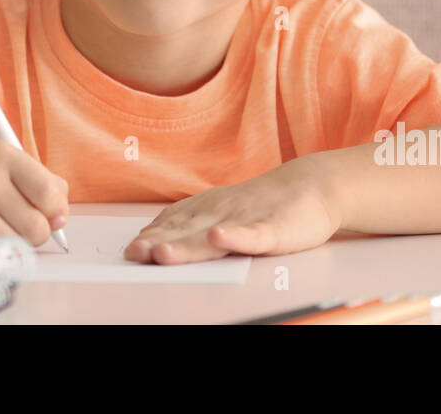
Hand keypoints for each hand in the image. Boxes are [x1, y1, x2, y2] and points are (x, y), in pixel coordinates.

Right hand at [0, 141, 68, 247]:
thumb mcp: (3, 165)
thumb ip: (41, 185)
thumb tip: (62, 219)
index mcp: (2, 154)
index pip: (51, 193)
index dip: (54, 209)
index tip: (43, 210)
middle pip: (39, 226)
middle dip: (35, 230)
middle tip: (15, 220)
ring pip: (20, 246)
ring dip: (16, 243)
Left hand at [123, 155, 341, 264]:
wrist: (312, 186)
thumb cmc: (262, 205)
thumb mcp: (222, 211)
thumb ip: (191, 225)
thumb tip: (152, 239)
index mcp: (208, 209)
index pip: (173, 224)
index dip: (150, 236)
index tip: (129, 250)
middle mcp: (222, 212)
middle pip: (186, 232)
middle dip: (158, 243)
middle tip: (134, 253)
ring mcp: (247, 220)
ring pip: (213, 235)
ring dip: (186, 245)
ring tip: (162, 254)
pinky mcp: (274, 228)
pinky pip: (253, 234)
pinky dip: (236, 236)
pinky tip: (221, 237)